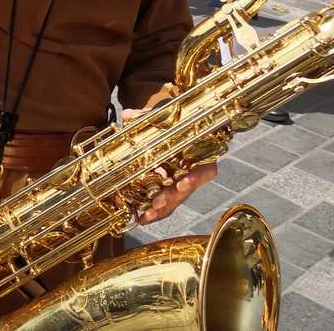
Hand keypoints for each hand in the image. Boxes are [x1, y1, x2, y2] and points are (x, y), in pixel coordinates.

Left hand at [121, 107, 217, 223]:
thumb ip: (145, 117)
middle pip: (187, 190)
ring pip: (176, 201)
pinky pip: (165, 205)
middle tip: (157, 203)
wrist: (167, 131)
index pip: (206, 169)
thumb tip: (128, 115)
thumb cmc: (168, 125)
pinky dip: (154, 212)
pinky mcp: (169, 191)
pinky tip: (141, 218)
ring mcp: (181, 184)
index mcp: (197, 155)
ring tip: (146, 215)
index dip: (197, 177)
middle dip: (172, 198)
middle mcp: (192, 172)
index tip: (184, 182)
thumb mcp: (158, 118)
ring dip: (162, 209)